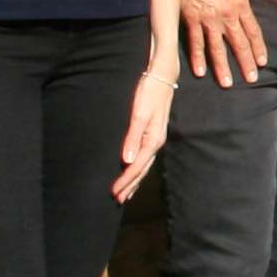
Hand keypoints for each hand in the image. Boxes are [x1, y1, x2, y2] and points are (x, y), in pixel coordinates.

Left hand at [113, 52, 177, 200]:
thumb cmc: (149, 92)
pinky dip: (139, 168)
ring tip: (126, 193)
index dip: (125, 181)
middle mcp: (155, 142)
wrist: (162, 76)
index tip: (114, 193)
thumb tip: (127, 160)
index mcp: (152, 140)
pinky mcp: (152, 133)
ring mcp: (155, 138)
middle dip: (130, 185)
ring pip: (145, 165)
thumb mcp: (139, 114)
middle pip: (142, 170)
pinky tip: (134, 170)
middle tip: (118, 200)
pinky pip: (145, 157)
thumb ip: (133, 137)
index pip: (137, 166)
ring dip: (135, 180)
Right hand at [182, 0, 266, 86]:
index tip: (262, 62)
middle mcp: (227, 15)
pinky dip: (198, 58)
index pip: (253, 31)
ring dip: (223, 67)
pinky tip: (200, 72)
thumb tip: (246, 12)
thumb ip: (241, 0)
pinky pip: (196, 42)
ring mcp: (209, 19)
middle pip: (239, 43)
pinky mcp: (192, 19)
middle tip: (251, 79)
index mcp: (240, 5)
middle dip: (246, 62)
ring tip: (228, 83)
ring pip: (217, 47)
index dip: (258, 48)